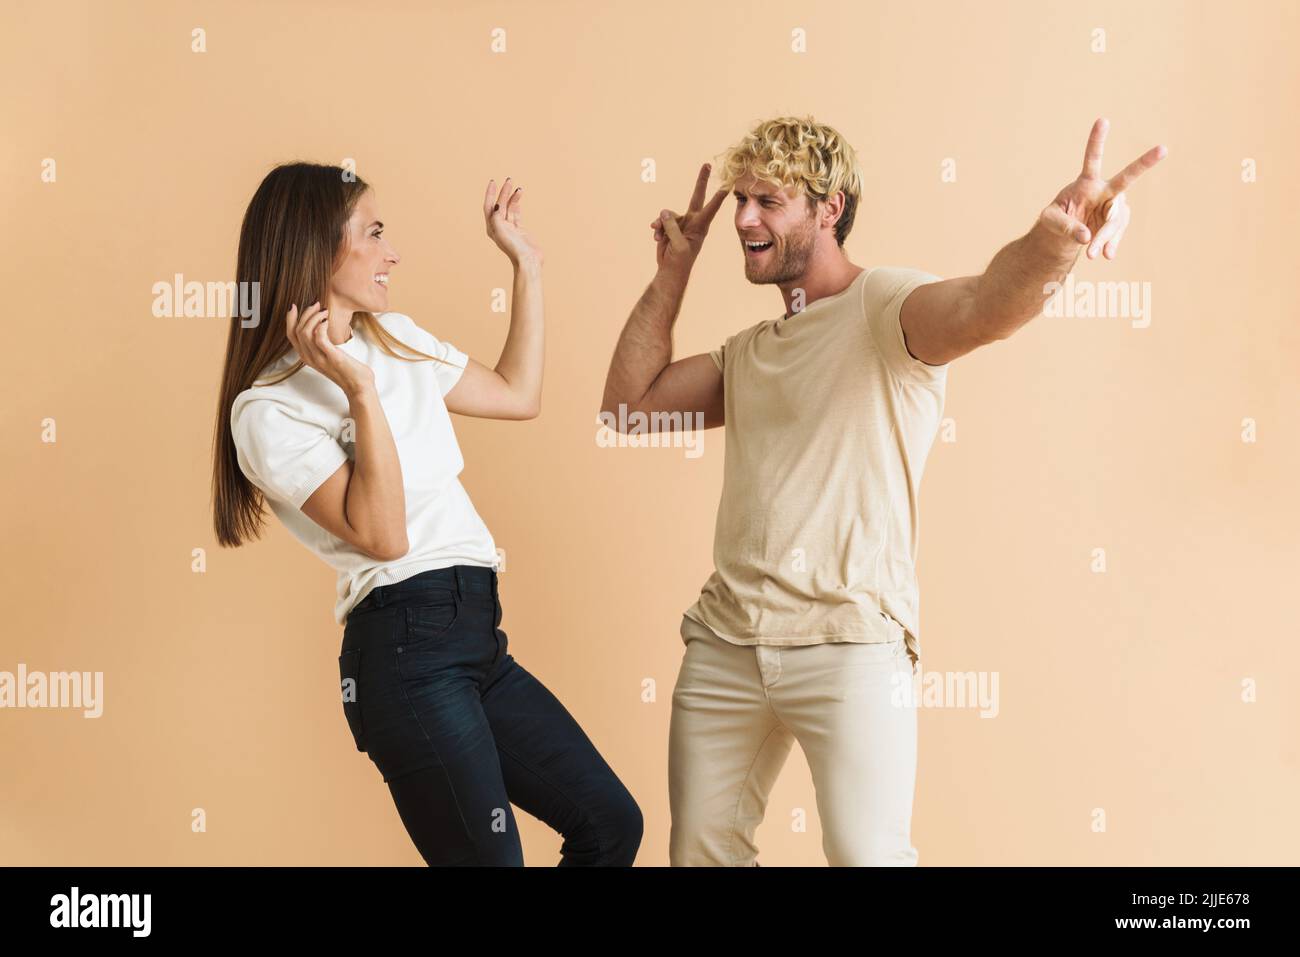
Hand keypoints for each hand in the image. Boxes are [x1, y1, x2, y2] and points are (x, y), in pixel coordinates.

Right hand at [285, 302, 374, 395]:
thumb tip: (321, 328)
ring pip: (305, 332)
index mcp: (307, 357)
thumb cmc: (348, 371)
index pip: (290, 335)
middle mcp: (309, 358)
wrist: (360, 388)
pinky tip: (327, 320)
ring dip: (313, 317)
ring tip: (324, 311)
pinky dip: (321, 325)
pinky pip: (319, 338)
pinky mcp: (332, 357)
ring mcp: (319, 358)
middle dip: (305, 314)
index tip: (295, 306)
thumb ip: (322, 346)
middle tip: (317, 305)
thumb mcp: (330, 356)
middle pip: (296, 331)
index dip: (290, 319)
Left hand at [484, 177, 542, 267]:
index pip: (488, 206)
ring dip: (512, 197)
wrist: (528, 260)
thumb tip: (496, 205)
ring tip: (517, 188)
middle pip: (499, 205)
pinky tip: (519, 196)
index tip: (493, 182)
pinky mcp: (519, 230)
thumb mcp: (500, 231)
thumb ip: (496, 217)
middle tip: (509, 180)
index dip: (489, 193)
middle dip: (503, 192)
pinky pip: (516, 213)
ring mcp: (509, 228)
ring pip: (509, 208)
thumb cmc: (513, 248)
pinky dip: (517, 204)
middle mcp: (499, 227)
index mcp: (492, 227)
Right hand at [651, 162, 727, 270]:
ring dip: (661, 224)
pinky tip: (656, 236)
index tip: (727, 185)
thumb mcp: (678, 245)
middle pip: (696, 196)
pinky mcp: (669, 226)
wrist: (670, 270)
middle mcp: (692, 221)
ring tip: (659, 236)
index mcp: (700, 227)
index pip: (711, 209)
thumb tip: (665, 211)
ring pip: (669, 214)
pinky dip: (657, 228)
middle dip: (701, 180)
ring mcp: (681, 223)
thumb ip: (672, 226)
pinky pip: (661, 220)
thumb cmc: (680, 261)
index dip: (718, 197)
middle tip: (707, 164)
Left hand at [1040, 118, 1166, 260]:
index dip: (1097, 141)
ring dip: (1106, 236)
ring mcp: (1114, 205)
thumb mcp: (1050, 221)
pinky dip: (1111, 243)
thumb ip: (1064, 226)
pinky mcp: (1117, 221)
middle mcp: (1105, 190)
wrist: (1067, 234)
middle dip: (1145, 163)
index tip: (1102, 120)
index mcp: (1086, 182)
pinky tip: (1106, 254)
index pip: (1093, 159)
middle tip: (1163, 149)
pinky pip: (1117, 233)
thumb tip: (1086, 237)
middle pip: (1127, 177)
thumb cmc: (1056, 219)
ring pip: (1117, 218)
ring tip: (1093, 254)